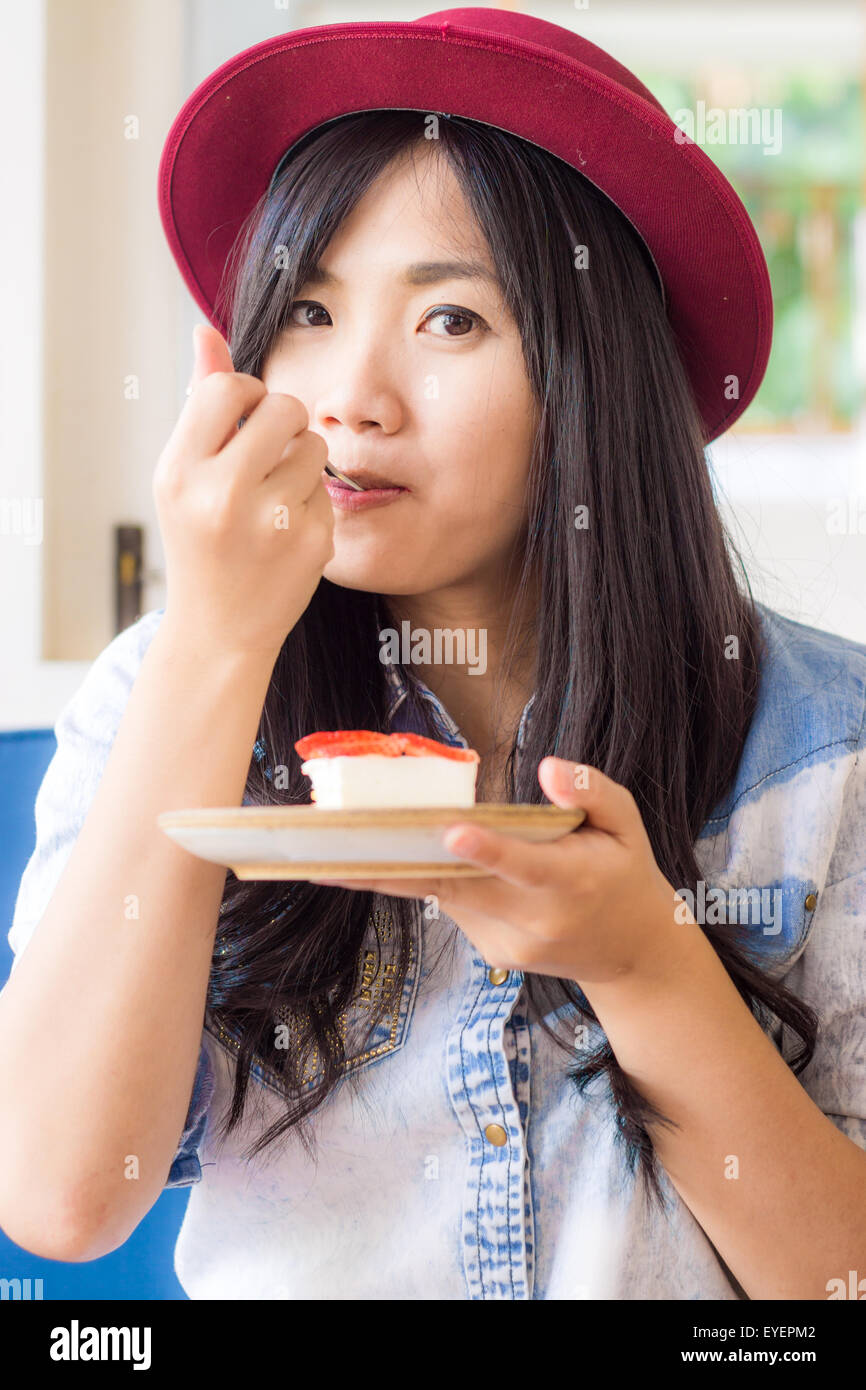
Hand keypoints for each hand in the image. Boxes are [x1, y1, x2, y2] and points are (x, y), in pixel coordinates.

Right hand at [152, 323, 334, 660]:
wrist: (219, 628)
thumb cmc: (199, 538)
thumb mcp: (184, 474)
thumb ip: (201, 402)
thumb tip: (206, 330)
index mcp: (180, 472)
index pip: (227, 388)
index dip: (246, 392)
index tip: (245, 415)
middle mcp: (221, 496)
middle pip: (284, 407)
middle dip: (284, 419)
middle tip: (270, 449)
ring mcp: (271, 523)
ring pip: (315, 445)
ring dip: (303, 458)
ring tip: (275, 493)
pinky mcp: (311, 544)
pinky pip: (328, 488)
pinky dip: (313, 500)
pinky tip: (288, 530)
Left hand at [309, 757, 681, 987]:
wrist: (633, 954)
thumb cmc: (626, 875)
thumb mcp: (629, 825)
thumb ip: (593, 792)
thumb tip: (548, 768)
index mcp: (571, 881)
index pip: (524, 864)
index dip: (486, 849)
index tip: (450, 832)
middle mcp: (534, 918)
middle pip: (452, 886)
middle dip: (389, 867)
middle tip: (328, 851)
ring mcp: (507, 943)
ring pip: (444, 893)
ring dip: (400, 865)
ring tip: (337, 842)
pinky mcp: (492, 953)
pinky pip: (453, 904)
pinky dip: (440, 877)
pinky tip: (439, 857)